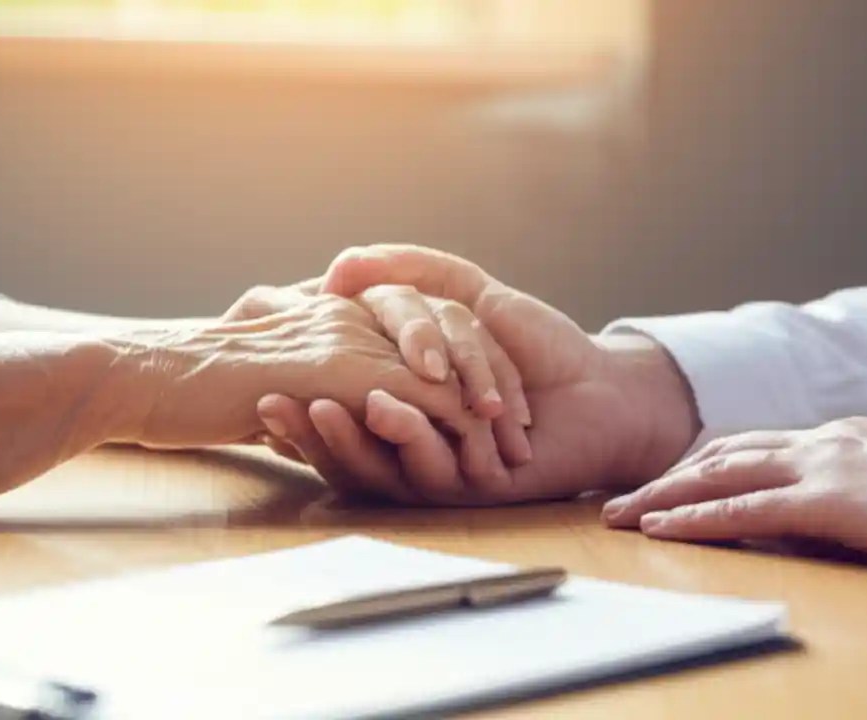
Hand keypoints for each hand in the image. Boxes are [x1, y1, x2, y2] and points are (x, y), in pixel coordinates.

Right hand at [105, 295, 494, 473]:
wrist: (149, 375)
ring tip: (509, 440)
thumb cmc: (202, 381)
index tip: (495, 397)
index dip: (467, 357)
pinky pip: (406, 392)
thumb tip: (349, 414)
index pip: (427, 322)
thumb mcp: (276, 375)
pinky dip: (444, 419)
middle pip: (449, 334)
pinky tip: (469, 447)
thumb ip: (319, 383)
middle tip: (520, 423)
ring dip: (478, 403)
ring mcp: (343, 338)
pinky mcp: (331, 370)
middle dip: (492, 379)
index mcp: (342, 311)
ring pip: (437, 363)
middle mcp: (351, 316)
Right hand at [255, 244, 701, 504]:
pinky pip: (428, 465)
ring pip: (379, 457)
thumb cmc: (540, 341)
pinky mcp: (469, 483)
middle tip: (265, 403)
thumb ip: (408, 272)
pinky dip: (407, 434)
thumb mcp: (464, 291)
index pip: (338, 392)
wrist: (605, 387)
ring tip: (316, 407)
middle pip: (348, 434)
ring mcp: (439, 462)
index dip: (301, 381)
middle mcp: (415, 435)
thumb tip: (341, 264)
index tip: (261, 362)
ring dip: (346, 435)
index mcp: (403, 394)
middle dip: (305, 421)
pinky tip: (383, 406)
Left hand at [602, 417, 866, 574]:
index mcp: (841, 437)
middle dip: (667, 476)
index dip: (705, 462)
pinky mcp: (826, 500)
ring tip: (619, 515)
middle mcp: (820, 442)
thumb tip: (841, 510)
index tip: (670, 477)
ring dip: (662, 496)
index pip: (754, 445)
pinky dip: (694, 519)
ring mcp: (819, 466)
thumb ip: (866, 486)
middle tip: (622, 497)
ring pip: (717, 476)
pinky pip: (742, 511)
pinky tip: (660, 530)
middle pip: (721, 454)